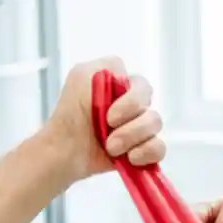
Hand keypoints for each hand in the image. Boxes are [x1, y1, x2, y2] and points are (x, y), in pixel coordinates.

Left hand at [44, 56, 165, 181]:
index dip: (130, 99)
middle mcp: (132, 104)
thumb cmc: (70, 114)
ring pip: (155, 124)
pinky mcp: (142, 149)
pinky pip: (159, 148)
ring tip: (111, 148)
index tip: (109, 113)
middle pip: (150, 104)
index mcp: (121, 85)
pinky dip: (146, 153)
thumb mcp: (81, 74)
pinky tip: (130, 158)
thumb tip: (126, 76)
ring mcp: (138, 127)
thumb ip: (107, 65)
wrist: (63, 151)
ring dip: (132, 137)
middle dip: (130, 121)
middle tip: (109, 128)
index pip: (141, 85)